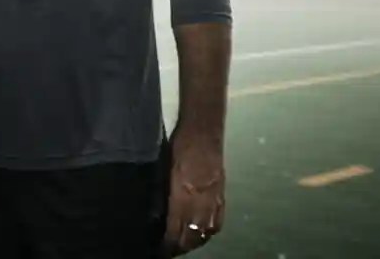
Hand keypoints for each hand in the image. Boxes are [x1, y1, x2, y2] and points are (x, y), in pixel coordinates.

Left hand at [161, 133, 225, 255]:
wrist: (204, 132)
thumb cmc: (179, 146)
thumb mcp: (164, 169)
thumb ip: (164, 193)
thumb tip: (157, 213)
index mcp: (182, 193)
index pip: (175, 228)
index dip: (168, 243)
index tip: (160, 250)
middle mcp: (199, 200)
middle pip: (192, 234)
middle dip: (180, 247)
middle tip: (169, 251)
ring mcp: (213, 198)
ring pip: (206, 231)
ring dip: (195, 242)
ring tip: (184, 246)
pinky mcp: (222, 194)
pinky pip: (218, 221)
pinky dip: (209, 232)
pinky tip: (203, 234)